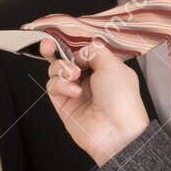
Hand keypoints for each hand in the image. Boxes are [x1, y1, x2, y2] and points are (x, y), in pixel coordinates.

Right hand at [41, 38, 148, 165]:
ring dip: (61, 69)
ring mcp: (76, 92)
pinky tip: (74, 91)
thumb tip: (79, 51)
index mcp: (106, 69)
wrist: (116, 132)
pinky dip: (60, 85)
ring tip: (73, 76)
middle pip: (65, 59)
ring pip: (56, 71)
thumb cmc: (122, 101)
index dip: (71, 45)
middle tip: (49, 45)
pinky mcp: (64, 104)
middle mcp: (90, 80)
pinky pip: (53, 86)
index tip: (61, 38)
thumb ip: (93, 51)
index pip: (82, 52)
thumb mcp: (113, 65)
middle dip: (56, 51)